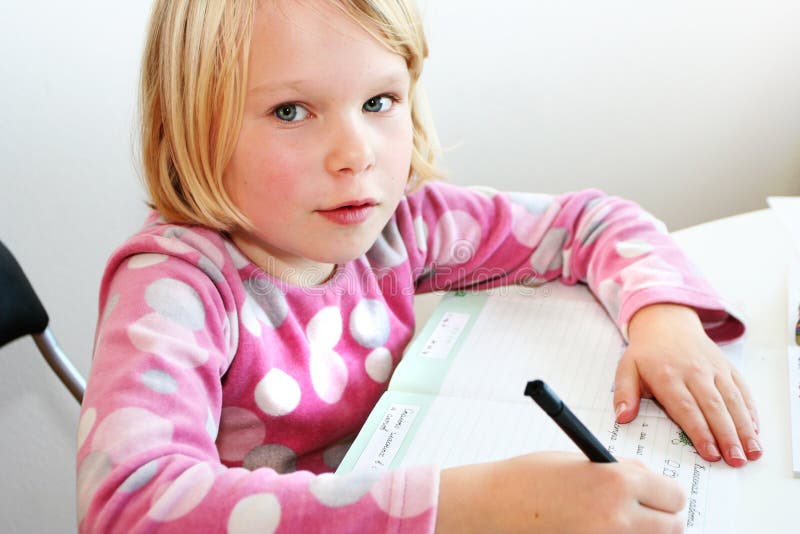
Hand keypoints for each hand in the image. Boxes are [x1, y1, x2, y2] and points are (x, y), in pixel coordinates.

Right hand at [436, 451, 685, 532]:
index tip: (657, 496)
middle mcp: (620, 516)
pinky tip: (599, 530)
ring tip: (614, 522)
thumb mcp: (580, 462)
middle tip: (641, 513)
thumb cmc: (529, 479)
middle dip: (660, 518)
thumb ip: (619, 472)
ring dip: (643, 533)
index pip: (675, 496)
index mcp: (618, 482)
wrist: (494, 506)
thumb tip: (648, 483)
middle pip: (673, 526)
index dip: (666, 495)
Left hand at [614, 303, 760, 466]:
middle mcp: (694, 372)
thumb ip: (624, 393)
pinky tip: (754, 430)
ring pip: (732, 400)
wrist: (667, 323)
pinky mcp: (727, 367)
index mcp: (667, 375)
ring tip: (752, 451)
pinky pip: (741, 390)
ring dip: (743, 427)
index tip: (710, 453)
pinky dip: (750, 410)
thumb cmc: (646, 353)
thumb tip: (622, 417)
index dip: (699, 431)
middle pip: (713, 407)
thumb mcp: (626, 368)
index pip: (685, 407)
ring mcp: (714, 369)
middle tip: (735, 460)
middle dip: (726, 436)